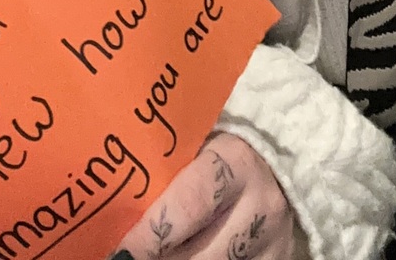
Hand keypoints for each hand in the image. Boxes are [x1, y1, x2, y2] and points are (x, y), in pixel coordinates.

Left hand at [115, 133, 294, 259]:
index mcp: (235, 162)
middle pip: (204, 253)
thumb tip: (118, 201)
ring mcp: (274, 240)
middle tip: (128, 259)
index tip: (122, 250)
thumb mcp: (198, 146)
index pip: (189, 204)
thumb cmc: (219, 148)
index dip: (151, 234)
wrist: (277, 160)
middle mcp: (261, 204)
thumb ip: (169, 170)